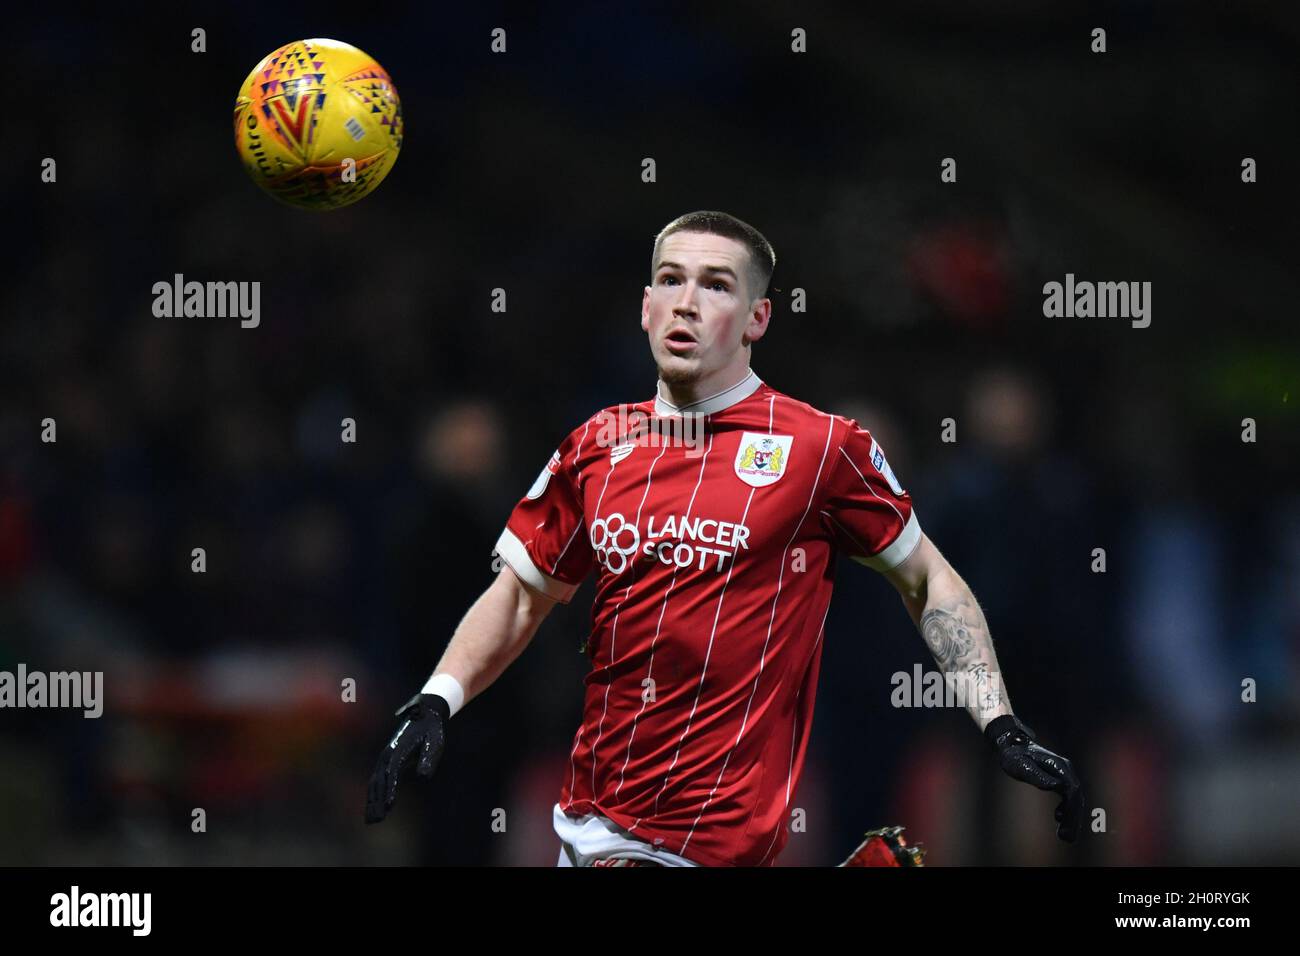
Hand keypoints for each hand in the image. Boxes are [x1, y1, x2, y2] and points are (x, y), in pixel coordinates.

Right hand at [364, 693, 449, 823]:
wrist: (425, 711)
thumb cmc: (432, 728)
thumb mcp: (435, 742)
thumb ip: (429, 758)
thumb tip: (424, 776)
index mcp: (399, 749)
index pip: (392, 774)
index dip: (389, 791)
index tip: (388, 807)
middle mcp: (388, 753)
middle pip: (378, 780)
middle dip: (375, 801)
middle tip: (375, 821)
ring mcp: (386, 755)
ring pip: (375, 781)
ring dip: (372, 800)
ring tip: (371, 819)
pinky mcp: (388, 758)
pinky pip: (378, 777)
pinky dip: (375, 792)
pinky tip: (374, 804)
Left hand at [984, 714, 1084, 841]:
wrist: (1011, 744)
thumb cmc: (1014, 755)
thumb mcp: (1021, 766)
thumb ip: (1038, 776)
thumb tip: (1056, 786)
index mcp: (1059, 766)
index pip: (1073, 791)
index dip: (1071, 810)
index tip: (1064, 826)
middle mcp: (1065, 770)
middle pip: (1076, 797)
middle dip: (1073, 818)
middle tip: (1067, 838)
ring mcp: (1063, 773)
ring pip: (1074, 798)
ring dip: (1071, 817)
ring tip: (1065, 836)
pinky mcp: (1059, 778)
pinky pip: (1068, 796)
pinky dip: (1067, 809)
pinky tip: (1059, 818)